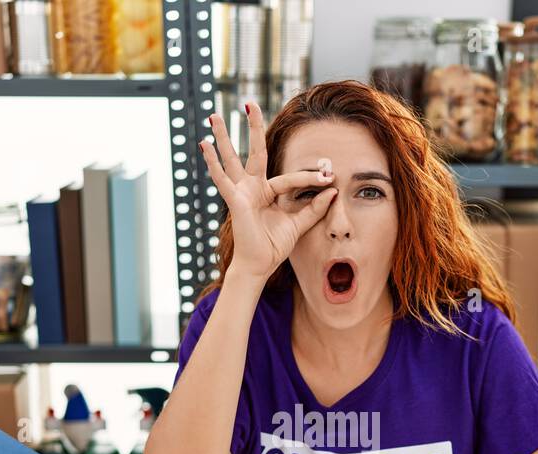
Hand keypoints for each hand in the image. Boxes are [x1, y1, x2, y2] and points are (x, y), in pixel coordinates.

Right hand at [199, 103, 337, 280]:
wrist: (260, 265)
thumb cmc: (275, 246)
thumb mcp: (300, 224)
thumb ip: (314, 208)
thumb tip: (333, 190)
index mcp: (268, 192)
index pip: (291, 177)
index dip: (311, 178)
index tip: (330, 178)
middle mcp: (253, 187)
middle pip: (254, 150)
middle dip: (253, 127)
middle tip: (250, 102)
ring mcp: (242, 192)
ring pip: (232, 158)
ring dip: (223, 136)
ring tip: (213, 115)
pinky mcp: (235, 200)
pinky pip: (222, 178)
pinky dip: (213, 163)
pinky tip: (204, 145)